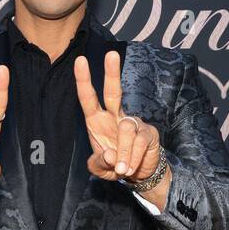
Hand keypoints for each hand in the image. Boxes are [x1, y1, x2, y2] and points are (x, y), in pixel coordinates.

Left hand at [74, 50, 161, 181]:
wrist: (138, 175)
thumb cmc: (114, 165)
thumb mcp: (100, 169)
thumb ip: (98, 164)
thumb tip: (108, 154)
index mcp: (98, 121)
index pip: (89, 98)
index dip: (84, 80)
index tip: (80, 60)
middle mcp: (115, 117)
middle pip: (113, 92)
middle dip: (111, 73)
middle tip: (111, 54)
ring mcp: (133, 123)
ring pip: (126, 129)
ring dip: (123, 152)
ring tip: (122, 169)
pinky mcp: (148, 132)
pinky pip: (139, 142)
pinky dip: (133, 158)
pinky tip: (130, 168)